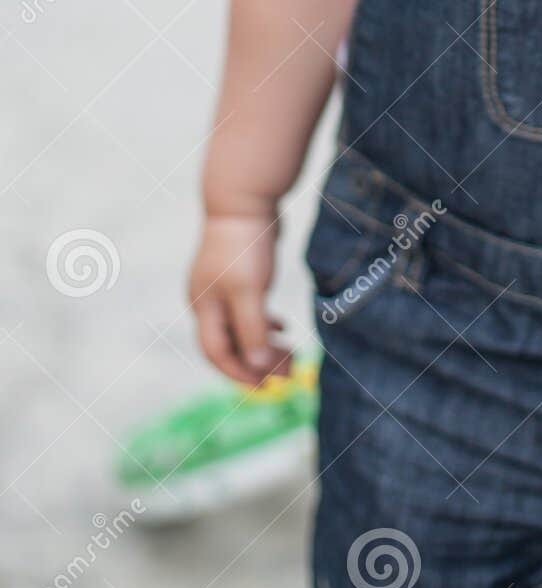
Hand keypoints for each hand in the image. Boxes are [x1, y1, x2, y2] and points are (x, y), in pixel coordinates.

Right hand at [187, 211, 292, 386]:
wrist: (245, 200)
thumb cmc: (243, 247)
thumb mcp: (249, 292)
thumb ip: (252, 330)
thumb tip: (256, 366)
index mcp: (205, 308)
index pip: (217, 354)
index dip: (240, 374)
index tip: (268, 386)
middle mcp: (209, 301)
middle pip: (230, 344)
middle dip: (258, 363)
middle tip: (289, 372)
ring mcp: (223, 288)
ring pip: (242, 328)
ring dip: (264, 345)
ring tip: (291, 354)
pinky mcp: (239, 275)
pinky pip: (249, 311)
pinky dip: (266, 323)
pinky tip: (283, 327)